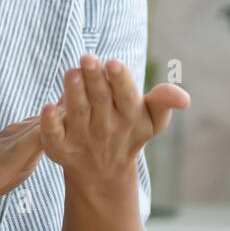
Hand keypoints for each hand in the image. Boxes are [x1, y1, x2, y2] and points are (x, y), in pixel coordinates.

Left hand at [40, 54, 189, 184]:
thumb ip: (163, 102)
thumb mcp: (151, 120)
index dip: (121, 81)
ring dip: (73, 94)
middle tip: (87, 57)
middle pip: (100, 101)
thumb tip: (184, 98)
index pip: (127, 97)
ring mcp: (82, 138)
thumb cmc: (128, 131)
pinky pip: (53, 137)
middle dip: (94, 79)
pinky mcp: (60, 148)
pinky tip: (45, 108)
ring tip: (71, 73)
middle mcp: (105, 127)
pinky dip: (49, 124)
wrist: (103, 172)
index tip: (114, 63)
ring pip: (77, 114)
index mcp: (129, 116)